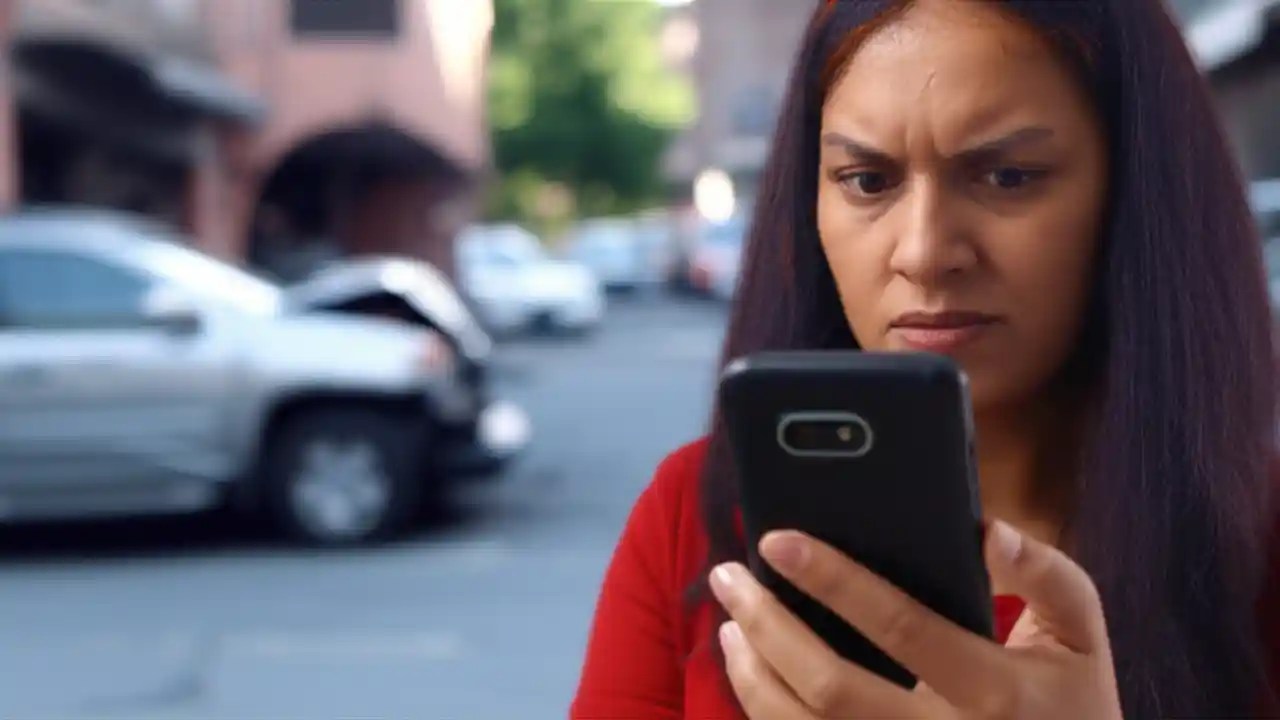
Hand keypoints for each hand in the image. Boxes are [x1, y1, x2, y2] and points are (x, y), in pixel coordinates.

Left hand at [708, 521, 1122, 718]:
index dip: (834, 581)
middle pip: (828, 687)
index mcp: (994, 693)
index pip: (901, 628)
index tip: (777, 539)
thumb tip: (985, 530)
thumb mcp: (1081, 634)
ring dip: (750, 673)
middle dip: (765, 624)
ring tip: (729, 622)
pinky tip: (752, 672)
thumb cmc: (1073, 705)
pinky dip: (765, 713)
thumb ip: (1047, 573)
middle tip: (728, 574)